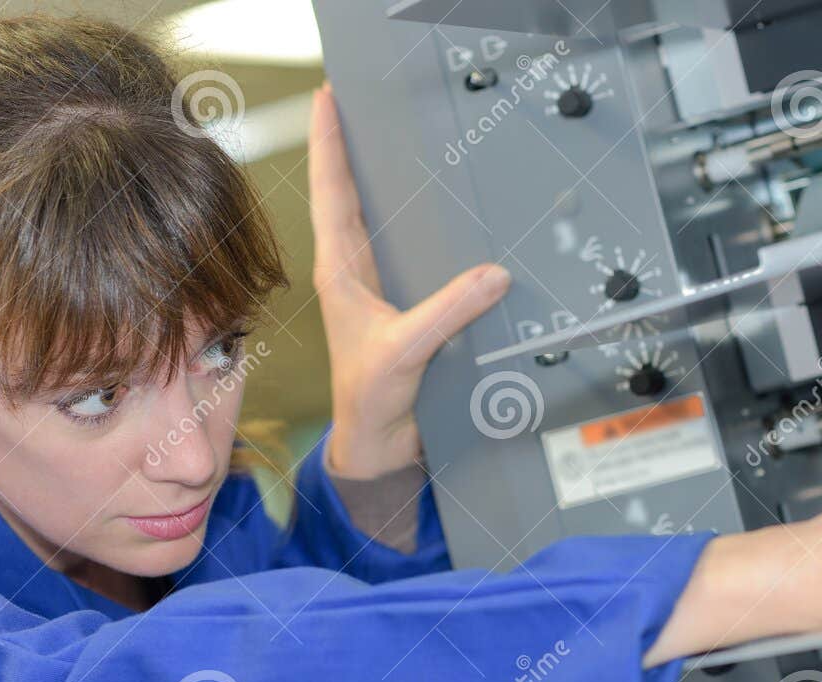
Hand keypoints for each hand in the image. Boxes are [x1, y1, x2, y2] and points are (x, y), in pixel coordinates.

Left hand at [308, 83, 511, 477]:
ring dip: (384, 180)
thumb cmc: (371, 401)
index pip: (331, 192)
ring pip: (377, 218)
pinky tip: (436, 206)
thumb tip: (494, 275)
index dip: (328, 142)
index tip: (327, 96)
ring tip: (394, 135)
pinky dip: (418, 221)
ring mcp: (376, 287)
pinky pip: (409, 249)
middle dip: (354, 145)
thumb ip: (447, 312)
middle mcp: (354, 271)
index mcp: (341, 271)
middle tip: (363, 99)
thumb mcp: (406, 352)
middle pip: (350, 193)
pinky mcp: (401, 305)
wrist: (377, 445)